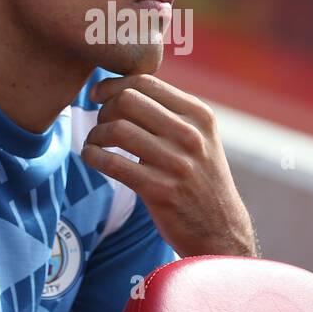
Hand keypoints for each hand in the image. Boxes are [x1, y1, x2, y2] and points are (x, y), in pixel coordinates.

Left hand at [80, 74, 258, 258]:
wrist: (220, 229)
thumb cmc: (200, 179)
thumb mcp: (200, 137)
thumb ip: (171, 112)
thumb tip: (124, 87)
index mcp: (199, 115)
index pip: (145, 82)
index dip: (113, 85)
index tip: (99, 95)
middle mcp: (190, 134)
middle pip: (127, 100)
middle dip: (104, 108)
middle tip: (100, 122)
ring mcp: (176, 163)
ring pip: (116, 129)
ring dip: (95, 134)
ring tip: (95, 142)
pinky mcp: (159, 190)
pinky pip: (111, 162)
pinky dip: (92, 155)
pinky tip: (91, 156)